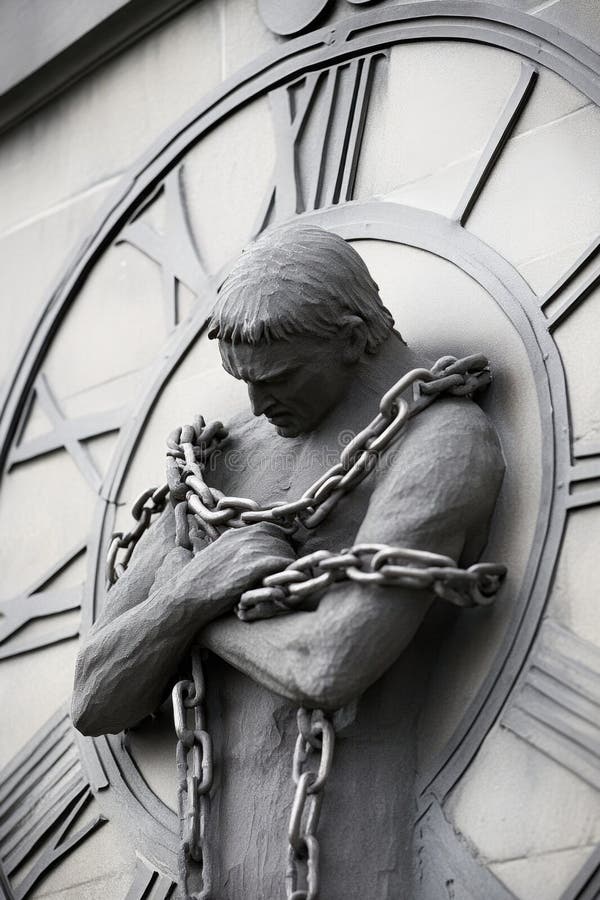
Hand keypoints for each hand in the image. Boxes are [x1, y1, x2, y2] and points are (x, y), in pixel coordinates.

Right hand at [178, 522, 295, 601]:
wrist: (186, 596)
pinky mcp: (254, 566)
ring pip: (285, 550)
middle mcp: (244, 537)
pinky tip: (287, 584)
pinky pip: (284, 563)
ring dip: (290, 565)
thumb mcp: (214, 558)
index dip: (278, 542)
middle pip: (281, 537)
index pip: (268, 528)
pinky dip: (289, 573)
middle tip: (288, 570)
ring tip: (289, 579)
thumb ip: (231, 552)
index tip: (280, 555)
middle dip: (286, 553)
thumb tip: (243, 559)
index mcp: (234, 534)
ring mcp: (250, 550)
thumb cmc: (197, 583)